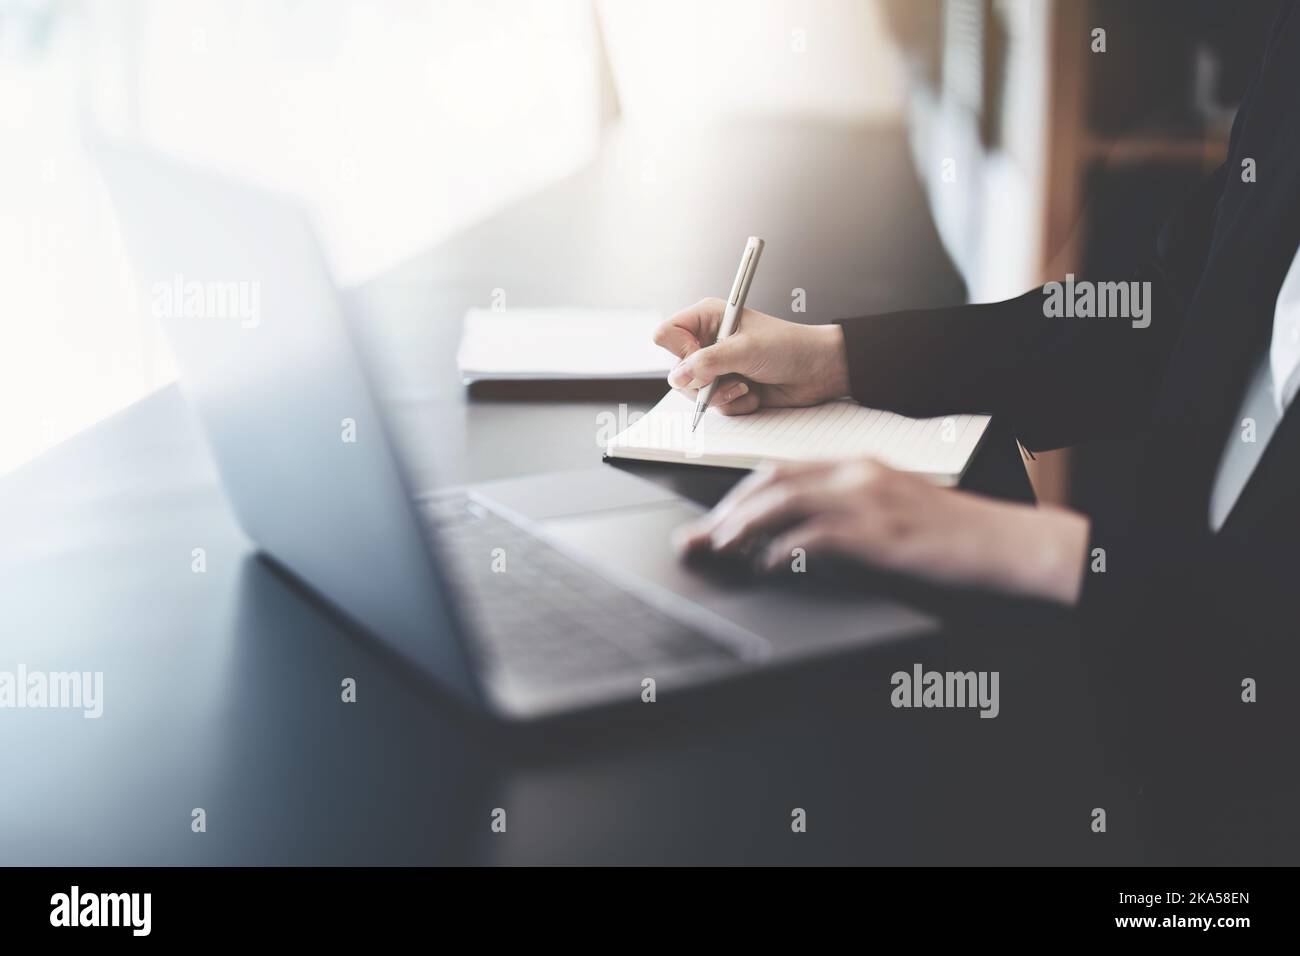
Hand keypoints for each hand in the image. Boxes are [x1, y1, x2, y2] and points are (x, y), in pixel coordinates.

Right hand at [654, 298, 850, 414]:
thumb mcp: (745, 349)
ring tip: (745, 386)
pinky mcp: (727, 388)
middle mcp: (707, 342)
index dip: (679, 351)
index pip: (666, 334)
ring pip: (693, 393)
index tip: (701, 357)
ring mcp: (717, 367)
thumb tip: (679, 376)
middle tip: (729, 377)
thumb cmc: (789, 347)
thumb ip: (708, 362)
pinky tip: (753, 393)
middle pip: (677, 370)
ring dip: (721, 396)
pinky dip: (735, 404)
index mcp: (707, 318)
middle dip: (703, 382)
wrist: (818, 370)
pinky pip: (714, 405)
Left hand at [675, 460, 1090, 605]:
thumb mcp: (891, 509)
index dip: (741, 495)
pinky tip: (769, 565)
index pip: (782, 472)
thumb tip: (793, 538)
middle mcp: (855, 475)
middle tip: (701, 538)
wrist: (1001, 542)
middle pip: (771, 482)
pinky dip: (784, 550)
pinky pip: (816, 536)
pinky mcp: (878, 533)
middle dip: (728, 510)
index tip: (715, 519)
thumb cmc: (948, 533)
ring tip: (720, 549)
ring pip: (783, 503)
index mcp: (857, 466)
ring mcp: (866, 502)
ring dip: (743, 526)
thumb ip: (846, 512)